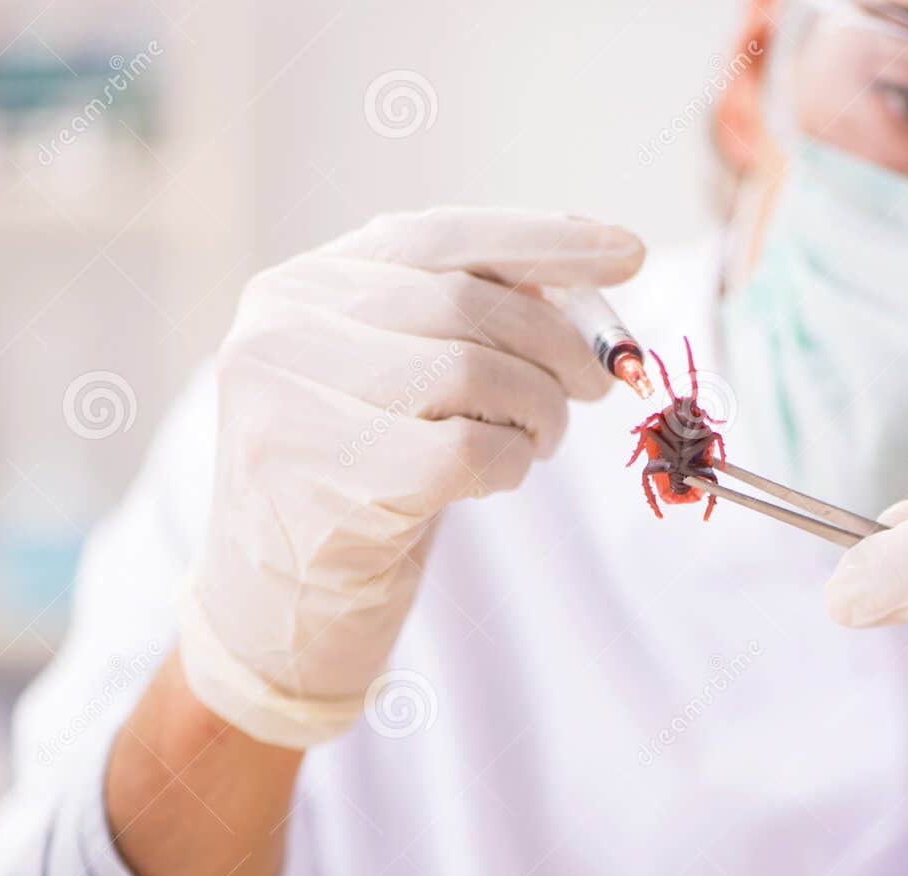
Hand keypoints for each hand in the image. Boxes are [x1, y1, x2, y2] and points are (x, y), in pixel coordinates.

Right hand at [179, 208, 644, 748]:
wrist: (282, 606)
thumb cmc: (362, 479)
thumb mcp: (397, 377)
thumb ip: (463, 315)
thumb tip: (595, 265)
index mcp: (299, 287)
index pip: (437, 236)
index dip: (542, 240)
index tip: (628, 253)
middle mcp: (279, 334)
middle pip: (465, 302)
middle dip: (558, 343)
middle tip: (596, 385)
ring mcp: (289, 409)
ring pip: (471, 371)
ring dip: (539, 409)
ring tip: (540, 439)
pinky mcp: (325, 489)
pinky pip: (465, 453)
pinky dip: (509, 463)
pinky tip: (499, 478)